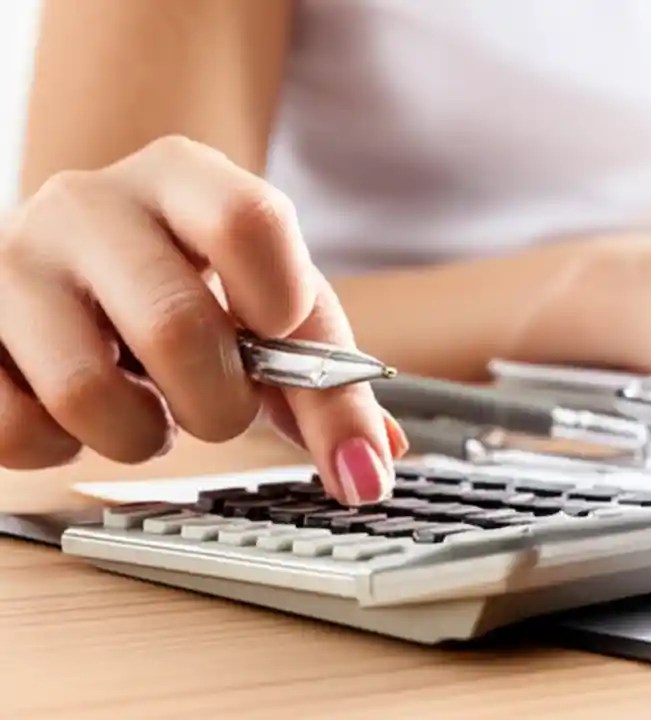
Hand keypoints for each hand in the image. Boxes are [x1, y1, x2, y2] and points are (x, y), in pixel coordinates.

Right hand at [0, 136, 404, 503]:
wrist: (78, 265)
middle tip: (217, 407)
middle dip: (219, 406)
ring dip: (139, 436)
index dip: (277, 298)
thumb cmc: (194, 286)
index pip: (247, 219)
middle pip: (176, 325)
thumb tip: (368, 475)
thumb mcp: (273, 313)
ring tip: (145, 410)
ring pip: (87, 391)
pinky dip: (59, 448)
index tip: (275, 338)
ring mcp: (12, 261)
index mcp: (185, 178)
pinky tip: (73, 414)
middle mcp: (89, 203)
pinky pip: (12, 425)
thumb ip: (328, 388)